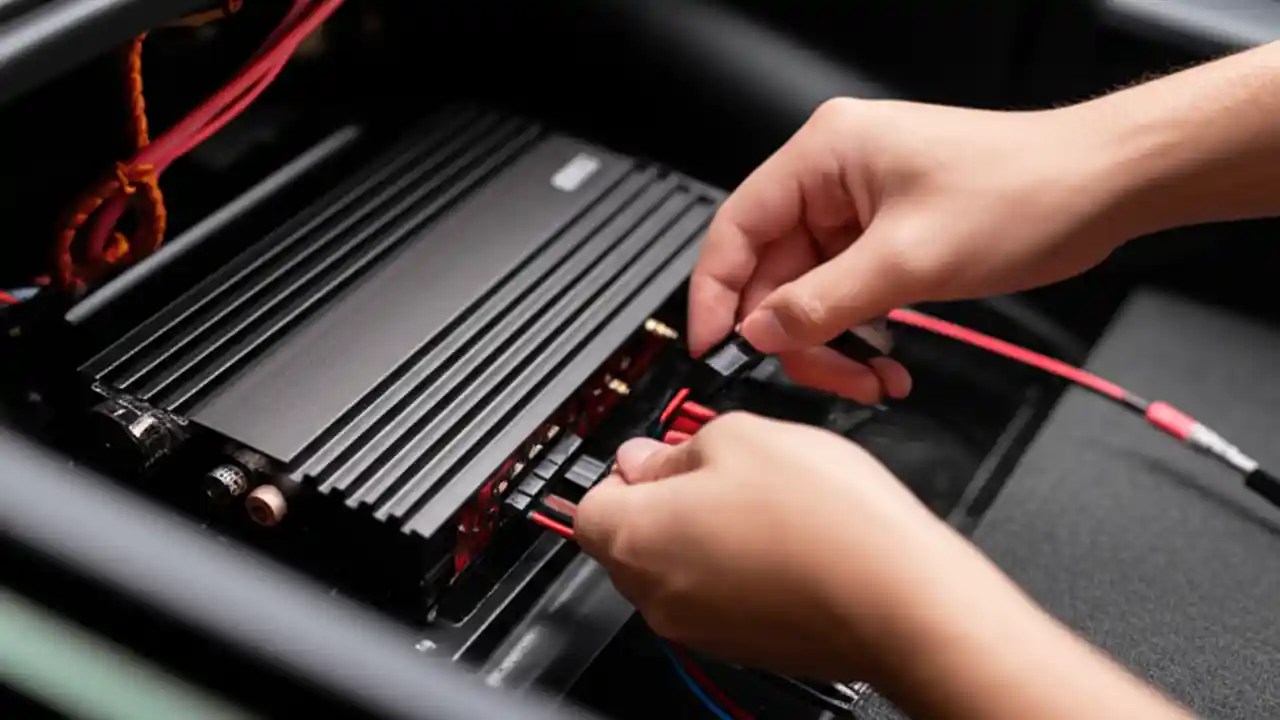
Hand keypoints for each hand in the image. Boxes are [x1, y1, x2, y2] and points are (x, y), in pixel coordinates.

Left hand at [574, 412, 1001, 680]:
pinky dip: (738, 568)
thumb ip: (677, 446)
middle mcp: (657, 596)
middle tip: (721, 468)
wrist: (900, 599)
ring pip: (676, 570)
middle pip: (629, 541)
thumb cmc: (825, 519)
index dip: (622, 471)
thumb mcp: (741, 435)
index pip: (586, 505)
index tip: (658, 452)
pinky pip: (719, 598)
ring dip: (704, 534)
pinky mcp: (744, 647)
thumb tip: (650, 459)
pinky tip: (787, 540)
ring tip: (765, 502)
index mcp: (638, 538)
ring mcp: (700, 629)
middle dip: (663, 501)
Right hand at [691, 98, 1129, 402]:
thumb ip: (822, 303)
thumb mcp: (909, 260)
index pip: (737, 229)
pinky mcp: (886, 238)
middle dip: (796, 336)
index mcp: (823, 155)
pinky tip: (887, 367)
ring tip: (872, 381)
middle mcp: (833, 178)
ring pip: (810, 294)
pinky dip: (862, 337)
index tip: (713, 348)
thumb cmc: (1022, 192)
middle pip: (774, 273)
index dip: (717, 294)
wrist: (1102, 188)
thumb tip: (759, 333)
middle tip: (827, 380)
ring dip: (835, 346)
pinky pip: (848, 296)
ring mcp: (860, 210)